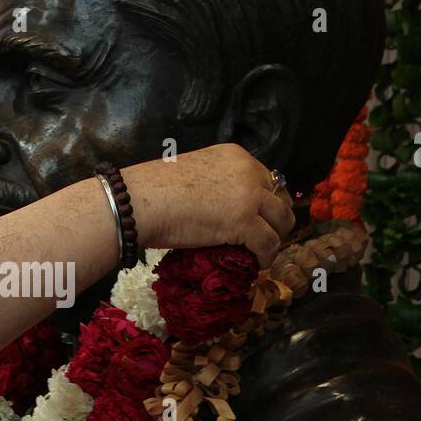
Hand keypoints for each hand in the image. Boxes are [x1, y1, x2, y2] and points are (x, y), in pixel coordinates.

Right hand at [124, 143, 296, 266]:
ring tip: (259, 253)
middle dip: (275, 221)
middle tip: (263, 239)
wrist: (139, 201)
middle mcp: (248, 171)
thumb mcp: (194, 175)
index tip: (260, 220)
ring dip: (274, 239)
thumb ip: (216, 184)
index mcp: (235, 156)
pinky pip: (269, 243)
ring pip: (281, 221)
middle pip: (280, 199)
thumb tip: (223, 209)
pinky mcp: (245, 221)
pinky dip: (265, 257)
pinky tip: (255, 264)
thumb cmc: (153, 190)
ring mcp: (249, 195)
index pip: (267, 179)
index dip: (266, 203)